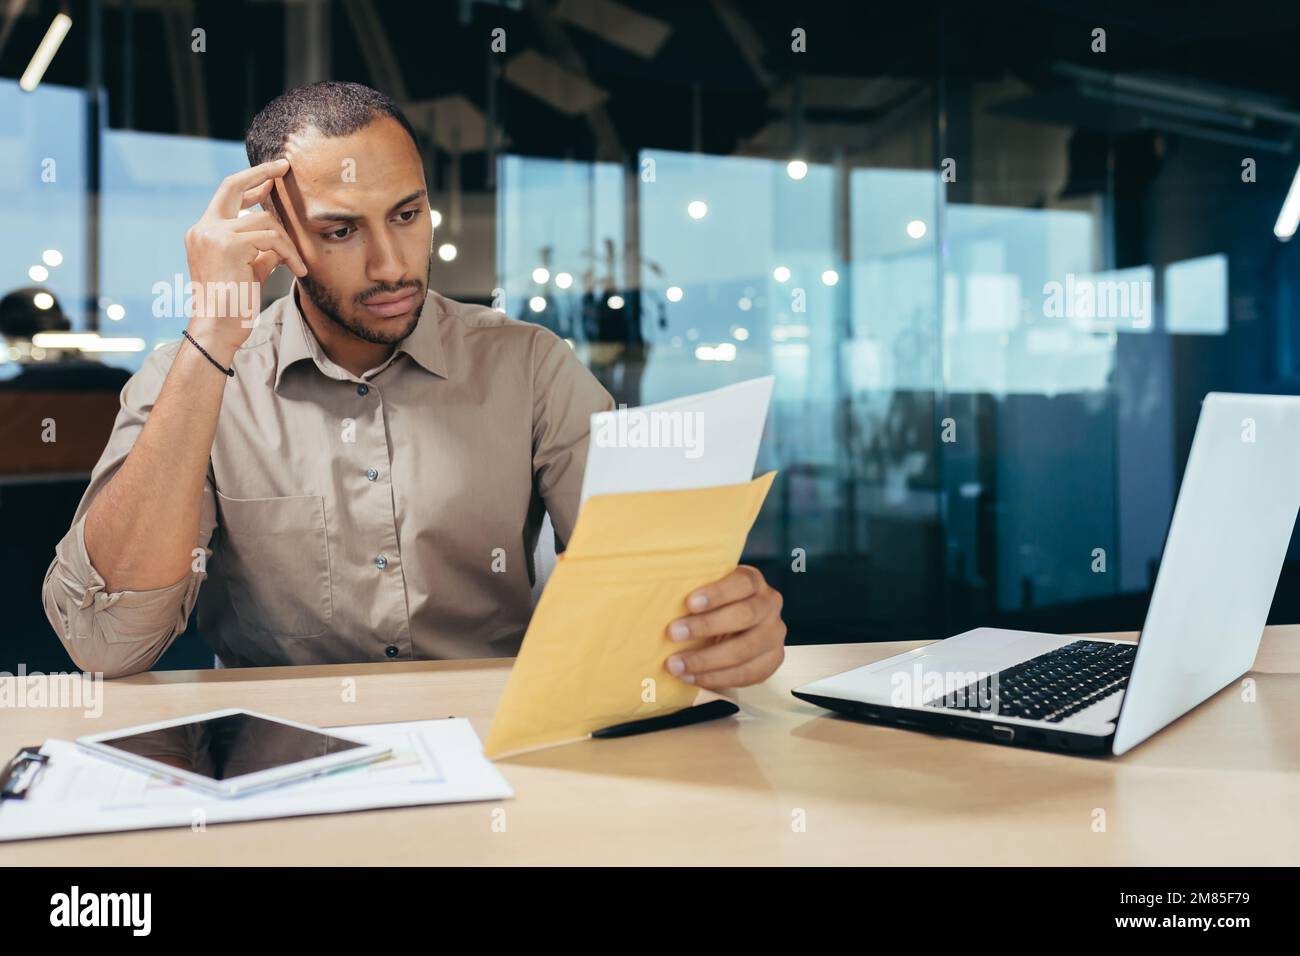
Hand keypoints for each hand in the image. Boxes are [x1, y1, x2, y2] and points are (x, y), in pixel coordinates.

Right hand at [183, 158, 307, 353]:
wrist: (218, 328)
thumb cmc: (234, 304)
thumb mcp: (249, 269)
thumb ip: (260, 248)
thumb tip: (279, 234)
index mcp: (203, 232)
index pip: (226, 196)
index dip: (251, 184)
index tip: (272, 178)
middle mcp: (203, 228)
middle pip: (231, 184)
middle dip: (259, 172)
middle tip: (284, 166)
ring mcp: (213, 234)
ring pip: (263, 220)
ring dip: (287, 242)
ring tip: (297, 264)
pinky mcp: (229, 244)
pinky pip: (271, 238)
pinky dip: (289, 253)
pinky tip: (297, 269)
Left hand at [663, 565, 786, 688]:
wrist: (732, 628)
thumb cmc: (712, 608)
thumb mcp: (706, 594)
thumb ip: (692, 595)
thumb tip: (658, 600)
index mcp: (752, 581)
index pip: (741, 583)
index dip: (716, 593)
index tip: (688, 603)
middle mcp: (769, 604)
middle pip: (744, 615)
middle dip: (706, 626)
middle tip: (673, 634)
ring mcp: (775, 633)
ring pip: (745, 649)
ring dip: (706, 660)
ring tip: (676, 665)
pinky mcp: (773, 659)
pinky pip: (747, 674)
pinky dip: (717, 678)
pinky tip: (692, 677)